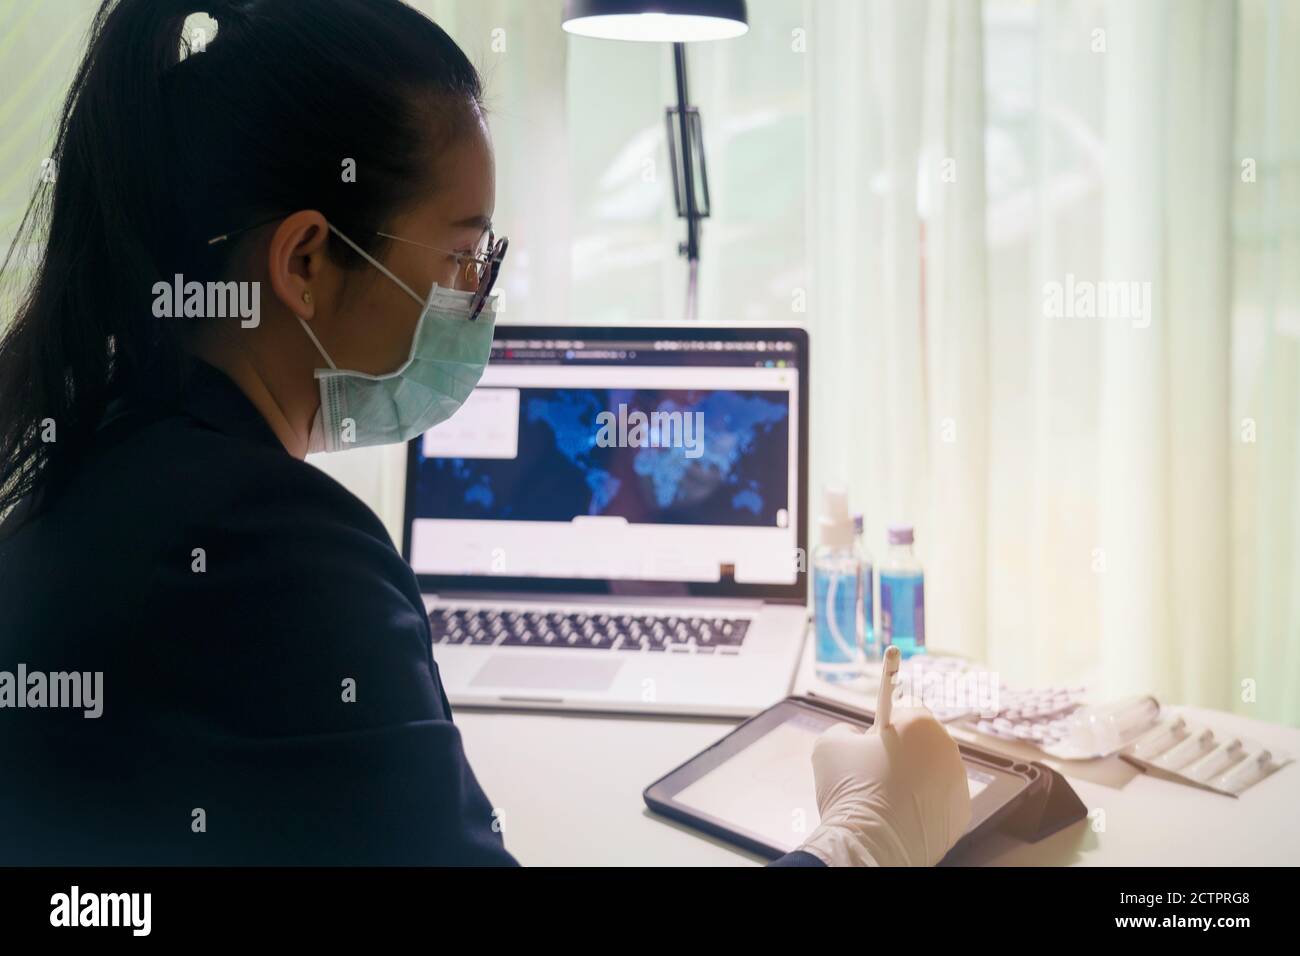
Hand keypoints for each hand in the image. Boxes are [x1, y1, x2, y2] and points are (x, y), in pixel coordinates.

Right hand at [798, 707, 971, 865]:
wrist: (868, 845)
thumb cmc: (851, 790)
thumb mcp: (830, 744)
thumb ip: (845, 730)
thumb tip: (853, 737)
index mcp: (921, 724)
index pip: (902, 712)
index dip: (881, 728)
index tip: (868, 746)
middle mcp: (948, 750)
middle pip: (921, 743)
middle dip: (900, 754)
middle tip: (873, 774)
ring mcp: (958, 785)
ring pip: (931, 772)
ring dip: (913, 780)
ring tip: (885, 799)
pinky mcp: (960, 816)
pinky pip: (939, 801)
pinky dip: (923, 806)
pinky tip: (899, 815)